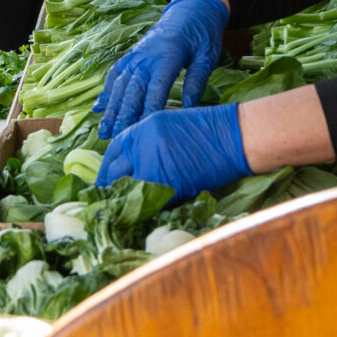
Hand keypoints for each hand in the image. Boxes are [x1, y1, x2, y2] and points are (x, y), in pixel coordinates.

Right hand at [93, 0, 229, 139]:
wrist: (191, 8)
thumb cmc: (202, 34)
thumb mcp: (207, 56)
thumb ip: (196, 81)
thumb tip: (190, 109)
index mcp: (168, 56)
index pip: (155, 89)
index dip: (148, 111)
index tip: (142, 133)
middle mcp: (146, 56)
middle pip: (132, 90)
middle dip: (123, 116)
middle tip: (116, 140)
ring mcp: (136, 55)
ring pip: (119, 85)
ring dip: (111, 109)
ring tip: (104, 131)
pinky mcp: (131, 54)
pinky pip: (115, 74)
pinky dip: (106, 91)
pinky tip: (99, 108)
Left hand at [94, 104, 251, 202]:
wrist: (233, 137)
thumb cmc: (207, 128)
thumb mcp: (168, 125)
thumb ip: (145, 140)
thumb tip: (131, 162)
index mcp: (142, 130)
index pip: (113, 150)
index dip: (106, 166)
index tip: (104, 178)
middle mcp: (143, 148)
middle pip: (114, 172)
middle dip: (109, 186)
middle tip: (107, 198)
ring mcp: (155, 169)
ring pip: (128, 190)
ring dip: (125, 200)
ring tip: (122, 208)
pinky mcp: (170, 188)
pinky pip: (150, 202)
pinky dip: (147, 208)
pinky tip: (145, 212)